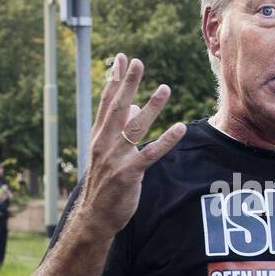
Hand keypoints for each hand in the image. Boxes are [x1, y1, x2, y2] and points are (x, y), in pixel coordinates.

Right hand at [76, 53, 185, 237]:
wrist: (95, 216)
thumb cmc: (104, 183)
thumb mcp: (107, 153)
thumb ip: (118, 129)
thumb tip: (132, 106)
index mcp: (99, 136)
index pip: (107, 103)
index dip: (114, 80)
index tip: (120, 59)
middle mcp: (104, 143)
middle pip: (118, 108)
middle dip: (128, 84)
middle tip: (137, 62)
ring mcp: (115, 158)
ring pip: (135, 128)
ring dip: (150, 107)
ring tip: (165, 88)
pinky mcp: (129, 174)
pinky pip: (150, 154)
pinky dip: (166, 140)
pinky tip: (179, 128)